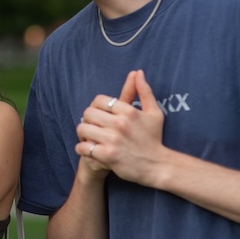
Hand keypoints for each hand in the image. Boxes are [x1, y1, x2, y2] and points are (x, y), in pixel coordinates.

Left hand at [76, 70, 166, 186]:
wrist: (158, 166)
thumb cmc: (154, 138)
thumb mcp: (154, 112)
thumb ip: (144, 91)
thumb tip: (138, 72)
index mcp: (128, 111)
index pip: (99, 100)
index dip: (96, 106)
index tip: (99, 115)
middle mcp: (120, 123)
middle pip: (88, 113)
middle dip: (88, 120)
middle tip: (93, 126)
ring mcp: (112, 140)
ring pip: (82, 129)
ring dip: (83, 134)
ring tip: (89, 137)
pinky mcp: (107, 156)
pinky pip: (83, 147)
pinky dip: (82, 149)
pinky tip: (89, 149)